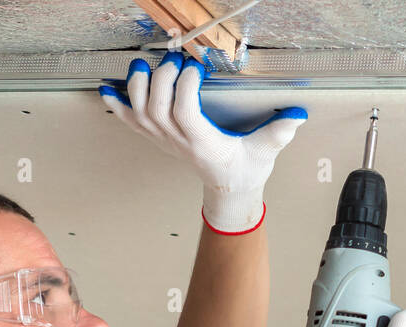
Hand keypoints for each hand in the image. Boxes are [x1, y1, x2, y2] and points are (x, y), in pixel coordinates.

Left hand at [99, 52, 307, 233]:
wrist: (230, 189)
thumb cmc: (246, 169)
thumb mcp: (266, 151)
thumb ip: (280, 133)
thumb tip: (297, 114)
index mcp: (205, 143)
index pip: (184, 113)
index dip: (185, 87)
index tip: (197, 68)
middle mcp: (180, 142)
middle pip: (156, 109)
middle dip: (160, 80)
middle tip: (173, 59)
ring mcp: (166, 141)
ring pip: (140, 114)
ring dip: (136, 88)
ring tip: (143, 65)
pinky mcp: (159, 139)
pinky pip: (132, 123)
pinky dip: (117, 106)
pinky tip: (107, 90)